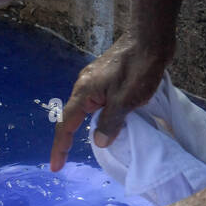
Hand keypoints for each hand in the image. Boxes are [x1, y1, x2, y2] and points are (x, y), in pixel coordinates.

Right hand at [50, 33, 172, 171]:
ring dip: (87, 126)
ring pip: (86, 109)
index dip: (60, 147)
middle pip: (73, 116)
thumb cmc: (139, 68)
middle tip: (68, 160)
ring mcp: (95, 80)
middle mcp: (84, 85)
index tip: (56, 167)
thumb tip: (99, 142)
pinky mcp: (107, 77)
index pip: (66, 124)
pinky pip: (97, 101)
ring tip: (89, 145)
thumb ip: (111, 123)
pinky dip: (98, 115)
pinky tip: (107, 122)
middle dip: (69, 138)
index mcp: (84, 92)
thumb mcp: (126, 101)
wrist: (150, 38)